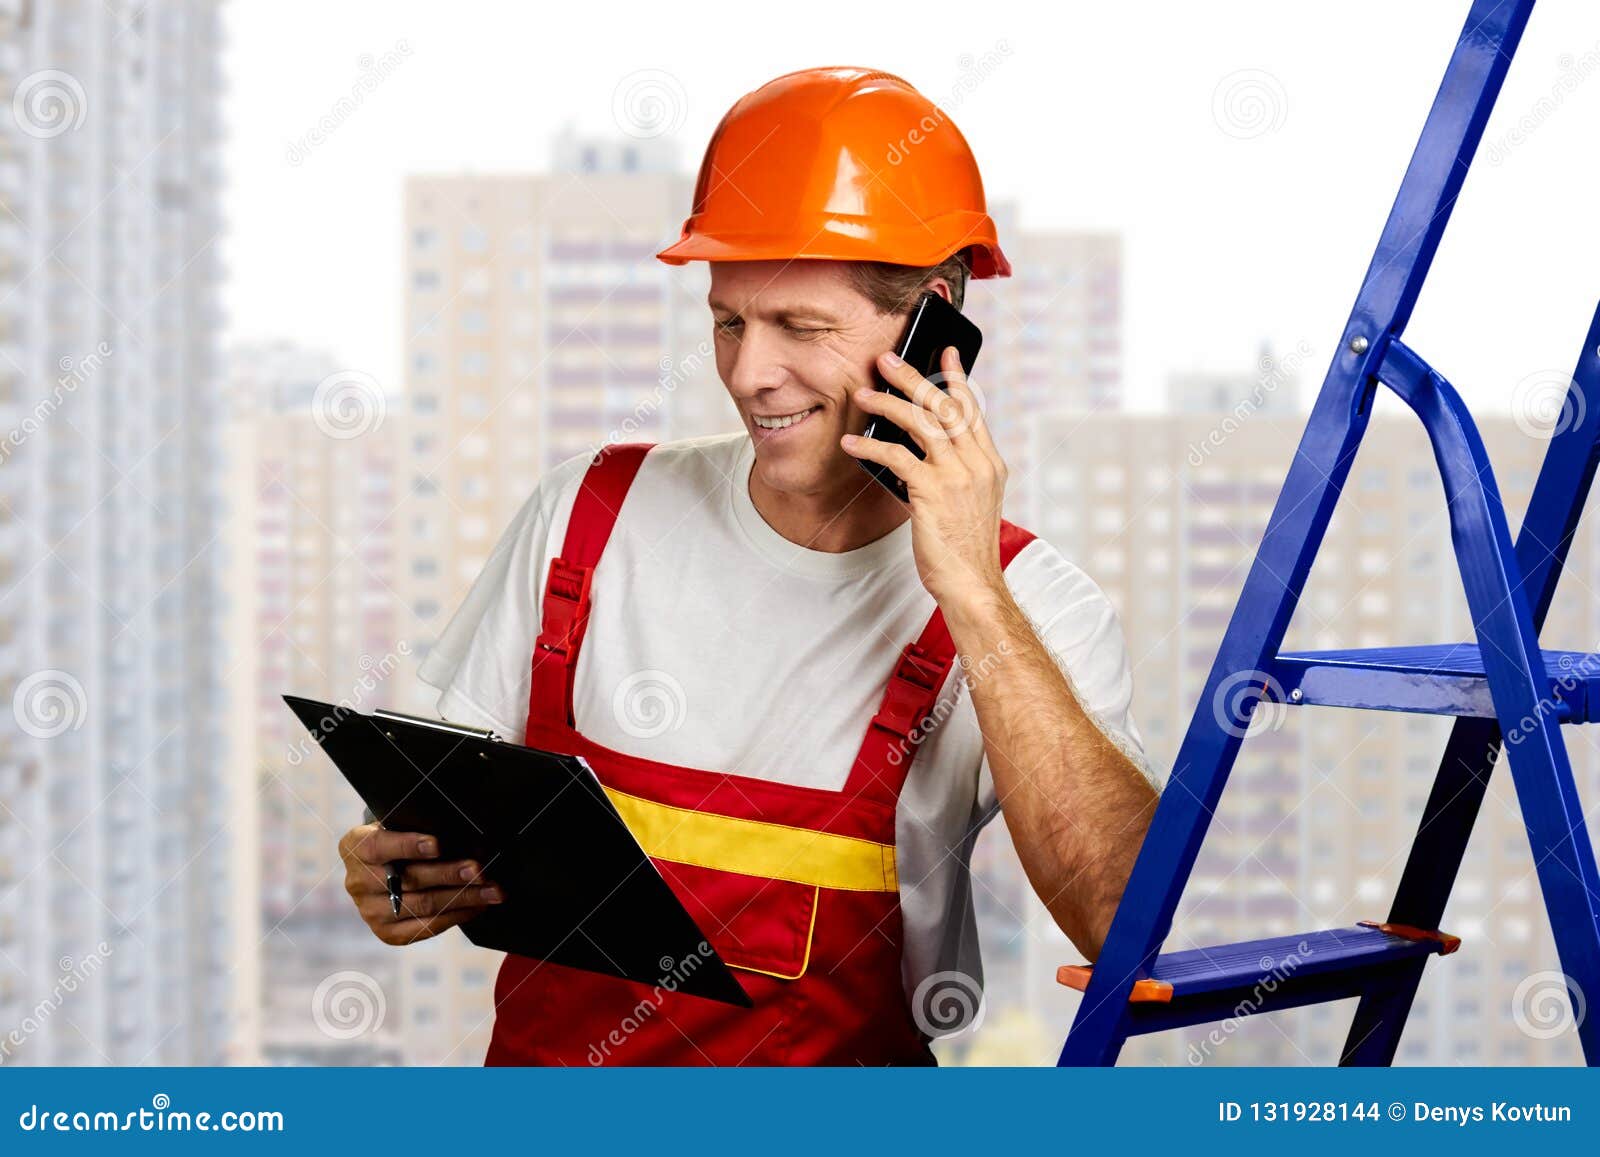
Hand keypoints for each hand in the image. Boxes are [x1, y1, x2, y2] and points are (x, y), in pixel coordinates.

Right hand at [339, 822, 503, 945]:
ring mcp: (370, 911)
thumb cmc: (400, 838)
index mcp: (356, 847)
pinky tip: (479, 905)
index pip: (380, 846)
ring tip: (492, 890)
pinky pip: (426, 927)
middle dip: (449, 874)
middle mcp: (357, 882)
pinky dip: (457, 915)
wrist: (383, 868)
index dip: (408, 845)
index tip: (437, 844)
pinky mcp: (386, 933)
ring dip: (463, 898)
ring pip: (423, 906)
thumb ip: (418, 825)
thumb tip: (464, 829)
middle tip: (480, 869)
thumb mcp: (399, 824)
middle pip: (409, 879)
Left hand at [842, 345, 1009, 609]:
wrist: (972, 583)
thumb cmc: (965, 548)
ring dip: (888, 403)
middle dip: (914, 377)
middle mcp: (977, 463)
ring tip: (863, 393)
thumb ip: (954, 472)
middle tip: (887, 359)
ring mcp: (957, 476)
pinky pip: (896, 456)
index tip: (945, 352)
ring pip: (921, 422)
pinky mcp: (932, 492)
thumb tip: (918, 448)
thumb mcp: (969, 503)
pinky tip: (852, 443)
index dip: (957, 378)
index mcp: (989, 463)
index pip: (972, 410)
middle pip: (944, 405)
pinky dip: (870, 446)